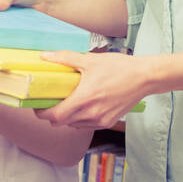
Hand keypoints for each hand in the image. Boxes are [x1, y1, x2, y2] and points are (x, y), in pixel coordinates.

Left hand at [34, 51, 151, 128]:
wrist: (144, 77)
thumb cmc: (119, 67)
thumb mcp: (90, 60)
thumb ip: (65, 58)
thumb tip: (45, 56)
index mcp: (85, 99)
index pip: (55, 116)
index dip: (42, 113)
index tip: (38, 105)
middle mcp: (91, 114)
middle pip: (61, 123)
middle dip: (52, 115)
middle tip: (49, 102)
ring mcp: (100, 120)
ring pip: (73, 125)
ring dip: (66, 117)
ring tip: (66, 102)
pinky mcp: (108, 122)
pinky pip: (86, 125)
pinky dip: (79, 119)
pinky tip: (82, 106)